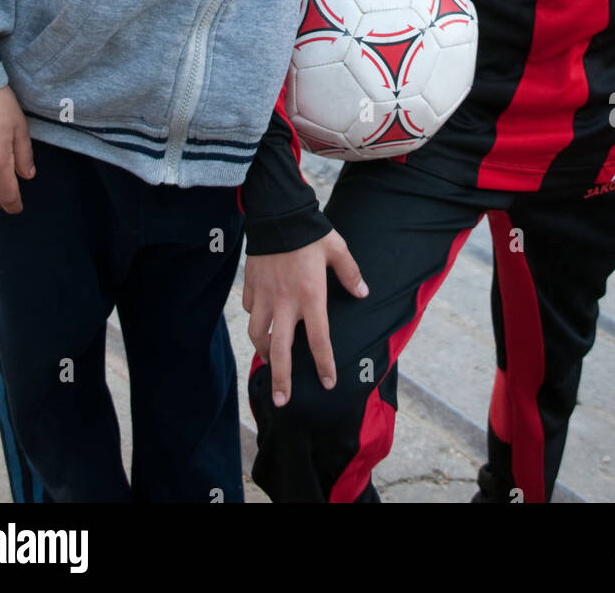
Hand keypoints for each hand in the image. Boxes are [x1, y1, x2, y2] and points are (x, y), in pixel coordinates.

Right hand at [243, 229, 367, 406]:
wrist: (277, 213)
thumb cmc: (311, 232)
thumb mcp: (337, 250)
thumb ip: (351, 274)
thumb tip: (363, 293)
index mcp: (310, 296)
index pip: (319, 340)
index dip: (324, 364)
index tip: (328, 383)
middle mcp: (285, 302)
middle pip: (280, 350)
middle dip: (281, 378)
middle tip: (281, 401)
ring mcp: (265, 295)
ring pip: (258, 334)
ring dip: (264, 352)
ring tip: (269, 362)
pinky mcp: (251, 285)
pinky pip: (251, 311)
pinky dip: (255, 320)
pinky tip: (260, 323)